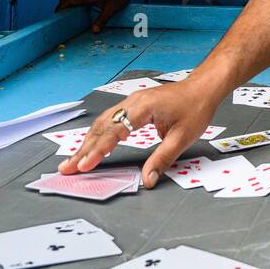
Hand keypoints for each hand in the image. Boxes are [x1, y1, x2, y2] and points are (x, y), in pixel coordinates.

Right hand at [55, 0, 132, 31]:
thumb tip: (94, 31)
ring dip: (66, 8)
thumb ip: (102, 20)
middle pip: (65, 0)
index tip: (54, 19)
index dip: (59, 9)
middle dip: (60, 10)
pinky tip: (76, 15)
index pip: (66, 1)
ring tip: (65, 21)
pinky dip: (72, 6)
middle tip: (58, 23)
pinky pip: (76, 0)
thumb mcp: (111, 9)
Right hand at [60, 81, 217, 187]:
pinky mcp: (133, 106)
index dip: (97, 150)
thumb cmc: (195, 108)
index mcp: (143, 108)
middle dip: (83, 149)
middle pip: (101, 127)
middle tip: (67, 167)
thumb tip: (148, 180)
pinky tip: (92, 145)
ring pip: (103, 122)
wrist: (202, 88)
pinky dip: (98, 134)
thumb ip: (162, 159)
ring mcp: (131, 102)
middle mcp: (132, 103)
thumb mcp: (182, 138)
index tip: (84, 165)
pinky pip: (110, 119)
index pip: (114, 132)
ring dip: (87, 142)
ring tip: (74, 160)